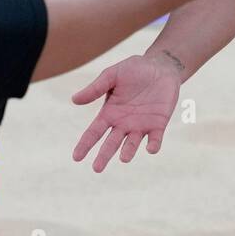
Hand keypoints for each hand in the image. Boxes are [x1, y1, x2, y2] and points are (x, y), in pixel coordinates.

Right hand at [71, 52, 183, 171]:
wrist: (160, 66)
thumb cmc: (134, 70)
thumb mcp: (112, 75)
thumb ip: (95, 88)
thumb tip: (74, 100)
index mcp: (110, 113)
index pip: (94, 132)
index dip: (85, 144)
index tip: (76, 157)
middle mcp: (123, 124)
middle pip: (111, 143)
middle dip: (104, 155)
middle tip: (97, 168)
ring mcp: (141, 126)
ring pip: (132, 144)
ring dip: (128, 152)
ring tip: (123, 158)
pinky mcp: (158, 124)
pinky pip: (155, 139)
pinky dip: (153, 145)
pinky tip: (151, 148)